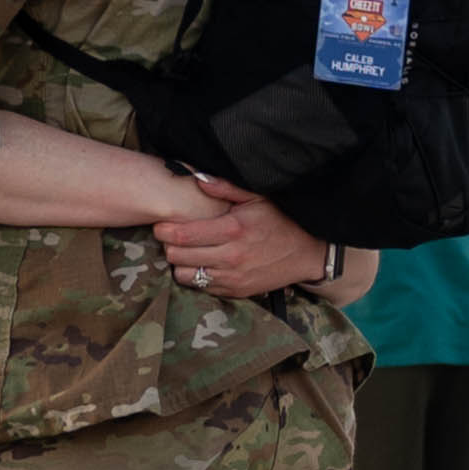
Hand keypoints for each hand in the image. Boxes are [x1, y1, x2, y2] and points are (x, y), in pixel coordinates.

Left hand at [155, 176, 338, 299]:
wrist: (307, 253)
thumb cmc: (280, 220)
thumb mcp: (257, 197)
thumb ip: (225, 187)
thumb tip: (196, 177)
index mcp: (234, 229)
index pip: (184, 235)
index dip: (165, 231)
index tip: (161, 226)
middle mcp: (231, 257)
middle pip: (178, 257)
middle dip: (169, 246)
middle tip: (172, 238)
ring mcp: (233, 278)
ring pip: (185, 276)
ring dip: (181, 264)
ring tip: (187, 252)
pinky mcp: (236, 292)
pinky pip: (202, 288)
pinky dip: (197, 276)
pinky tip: (204, 264)